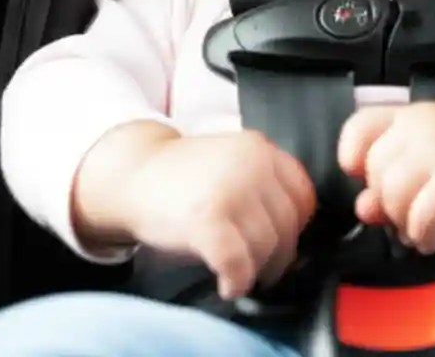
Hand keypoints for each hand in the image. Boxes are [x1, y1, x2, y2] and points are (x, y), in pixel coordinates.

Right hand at [123, 131, 316, 299]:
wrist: (131, 175)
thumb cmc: (182, 179)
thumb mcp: (231, 162)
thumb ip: (264, 184)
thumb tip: (293, 235)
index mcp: (260, 149)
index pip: (303, 196)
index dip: (295, 226)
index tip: (279, 240)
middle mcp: (252, 165)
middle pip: (288, 226)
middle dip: (277, 255)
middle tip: (260, 268)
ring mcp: (231, 192)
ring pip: (267, 248)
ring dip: (255, 272)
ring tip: (239, 275)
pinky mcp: (208, 221)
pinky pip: (238, 264)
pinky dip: (237, 282)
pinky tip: (228, 285)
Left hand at [337, 103, 434, 254]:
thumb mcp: (428, 165)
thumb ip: (391, 181)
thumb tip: (364, 208)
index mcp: (410, 116)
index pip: (358, 127)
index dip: (353, 158)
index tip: (368, 180)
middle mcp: (422, 126)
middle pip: (374, 173)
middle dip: (387, 203)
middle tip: (411, 215)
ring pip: (393, 197)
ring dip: (404, 224)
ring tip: (423, 229)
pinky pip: (421, 218)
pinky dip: (423, 237)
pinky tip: (434, 239)